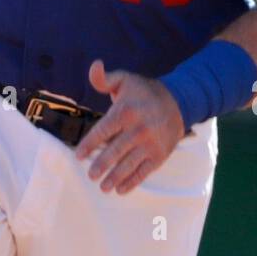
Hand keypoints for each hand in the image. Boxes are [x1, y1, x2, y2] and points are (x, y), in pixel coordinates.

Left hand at [74, 59, 185, 193]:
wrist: (178, 101)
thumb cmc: (143, 91)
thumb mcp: (124, 80)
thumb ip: (104, 78)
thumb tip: (94, 66)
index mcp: (126, 111)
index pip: (103, 131)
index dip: (89, 144)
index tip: (78, 155)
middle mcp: (139, 129)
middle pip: (115, 151)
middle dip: (101, 165)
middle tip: (91, 175)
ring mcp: (151, 143)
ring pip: (129, 164)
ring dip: (115, 178)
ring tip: (103, 187)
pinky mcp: (160, 154)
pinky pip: (145, 171)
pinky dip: (133, 182)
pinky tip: (121, 189)